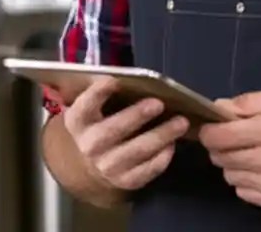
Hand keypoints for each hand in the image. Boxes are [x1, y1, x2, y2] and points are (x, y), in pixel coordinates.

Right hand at [61, 77, 190, 191]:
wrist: (94, 165)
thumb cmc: (101, 124)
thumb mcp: (95, 108)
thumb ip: (106, 93)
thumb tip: (132, 78)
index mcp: (79, 122)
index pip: (84, 107)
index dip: (96, 94)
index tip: (113, 81)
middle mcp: (90, 146)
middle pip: (113, 130)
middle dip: (137, 116)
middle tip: (159, 103)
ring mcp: (108, 167)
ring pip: (136, 151)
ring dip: (161, 135)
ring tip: (181, 122)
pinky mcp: (126, 181)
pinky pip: (148, 169)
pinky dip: (162, 157)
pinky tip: (173, 143)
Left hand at [198, 86, 260, 210]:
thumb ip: (249, 101)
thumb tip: (219, 107)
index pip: (219, 137)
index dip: (208, 132)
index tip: (211, 128)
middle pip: (221, 157)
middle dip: (219, 147)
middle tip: (230, 139)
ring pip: (230, 176)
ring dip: (232, 164)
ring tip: (249, 154)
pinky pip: (243, 192)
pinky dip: (245, 181)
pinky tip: (259, 170)